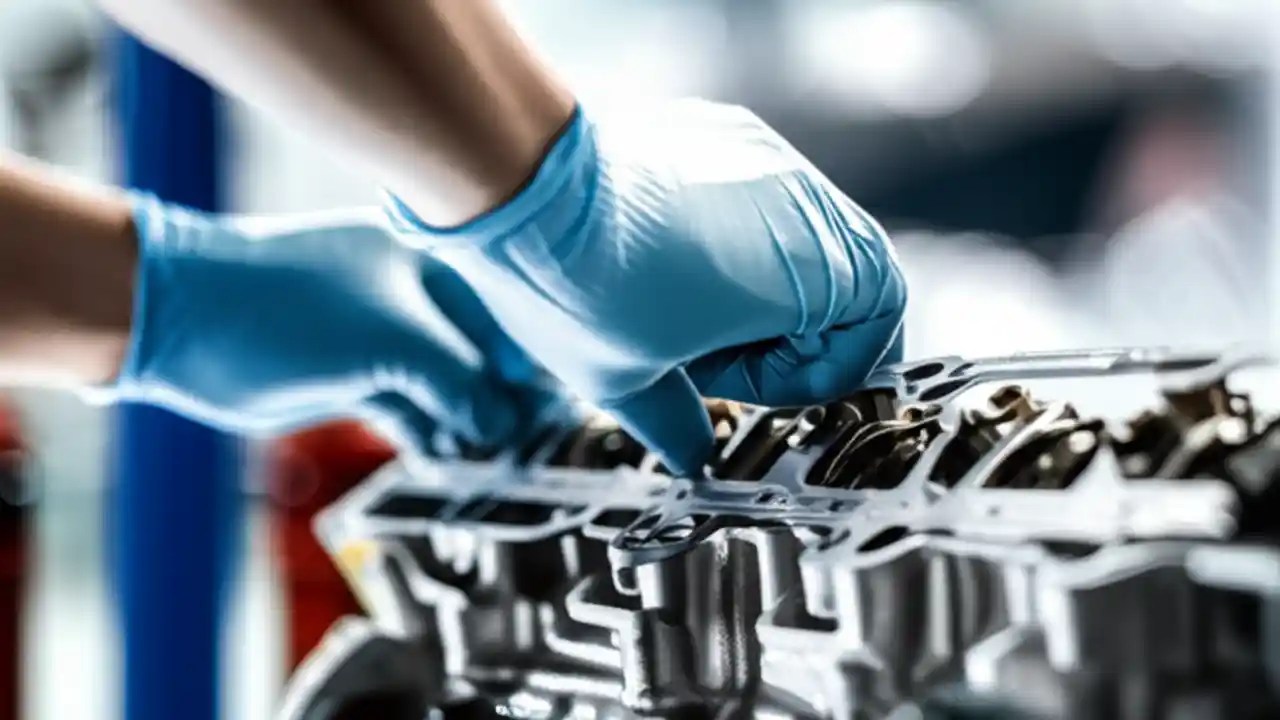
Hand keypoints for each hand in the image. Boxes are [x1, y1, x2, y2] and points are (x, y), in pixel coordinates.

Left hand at [116, 198, 562, 456]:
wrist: (183, 325)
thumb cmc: (287, 308)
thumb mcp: (395, 344)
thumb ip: (460, 384)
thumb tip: (504, 426)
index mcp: (433, 262)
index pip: (509, 312)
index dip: (539, 359)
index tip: (568, 404)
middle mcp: (416, 295)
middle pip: (484, 352)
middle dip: (512, 399)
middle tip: (543, 445)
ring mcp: (386, 336)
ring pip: (450, 385)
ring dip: (474, 424)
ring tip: (507, 464)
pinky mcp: (358, 375)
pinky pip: (413, 408)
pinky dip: (434, 435)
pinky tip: (456, 461)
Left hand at [387, 100, 906, 475]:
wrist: (518, 176)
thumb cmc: (576, 279)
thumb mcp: (626, 381)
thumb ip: (678, 426)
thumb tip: (691, 452)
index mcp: (805, 272)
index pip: (875, 327)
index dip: (816, 377)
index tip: (744, 392)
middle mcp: (802, 202)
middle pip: (858, 279)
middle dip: (801, 335)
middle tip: (726, 361)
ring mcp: (765, 159)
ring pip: (815, 238)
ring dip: (774, 288)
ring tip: (696, 314)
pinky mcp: (724, 136)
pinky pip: (768, 198)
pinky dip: (746, 243)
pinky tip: (678, 265)